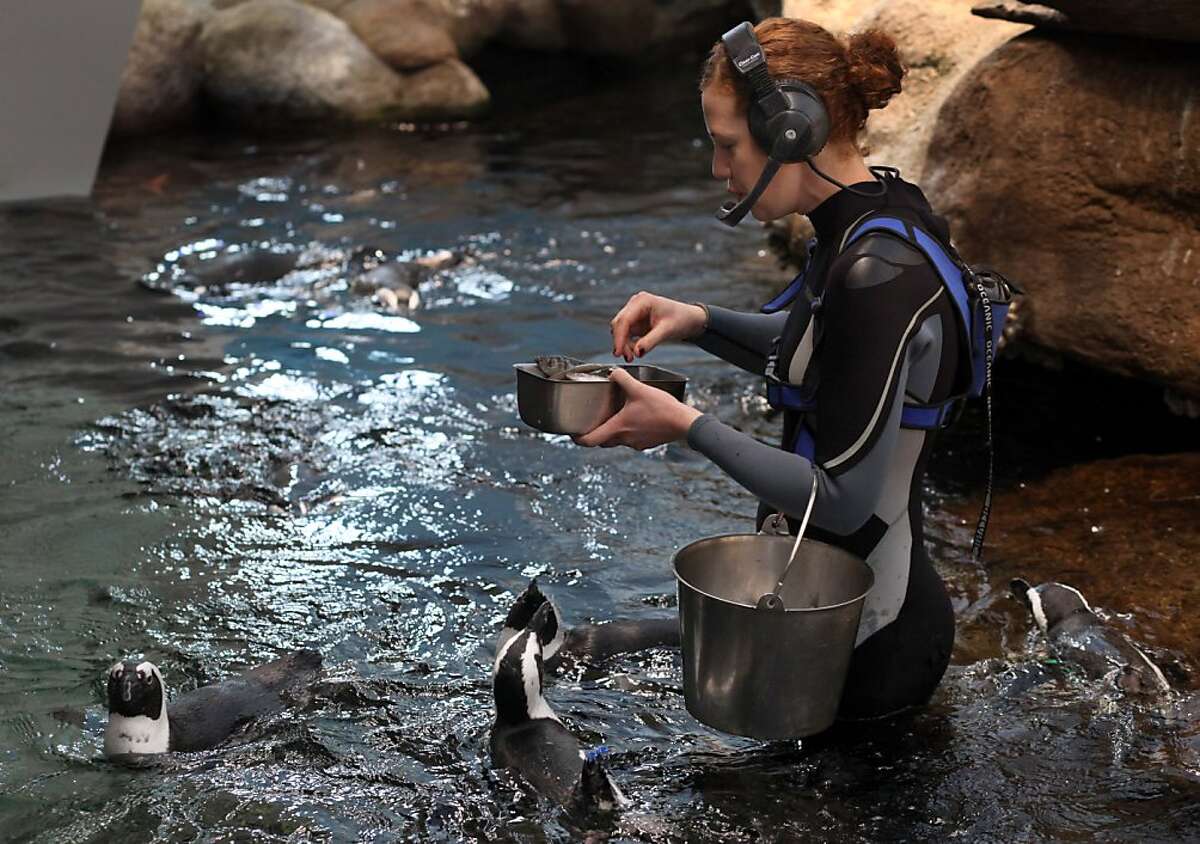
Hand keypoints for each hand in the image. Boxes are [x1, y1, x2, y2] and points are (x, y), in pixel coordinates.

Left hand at [574, 368, 701, 449]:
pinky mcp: (647, 443)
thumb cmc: (662, 409)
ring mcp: (636, 444)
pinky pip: (632, 439)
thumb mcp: (639, 389)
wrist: (684, 424)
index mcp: (617, 428)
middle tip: (592, 423)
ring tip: (615, 416)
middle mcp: (624, 439)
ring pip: (617, 441)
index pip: (589, 441)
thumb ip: (623, 379)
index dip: (577, 439)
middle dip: (595, 433)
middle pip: (602, 441)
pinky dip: (629, 431)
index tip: (573, 434)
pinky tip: (636, 418)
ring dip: (613, 431)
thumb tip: (614, 373)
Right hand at [610, 292, 705, 362]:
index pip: (624, 320)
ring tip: (632, 357)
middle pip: (619, 324)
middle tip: (627, 358)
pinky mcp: (636, 321)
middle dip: (620, 342)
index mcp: (642, 301)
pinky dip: (627, 344)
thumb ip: (651, 341)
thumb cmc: (681, 319)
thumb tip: (636, 353)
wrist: (689, 319)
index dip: (619, 337)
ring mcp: (635, 312)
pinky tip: (633, 352)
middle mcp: (636, 304)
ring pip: (620, 330)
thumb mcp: (667, 331)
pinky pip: (626, 334)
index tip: (618, 352)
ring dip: (623, 344)